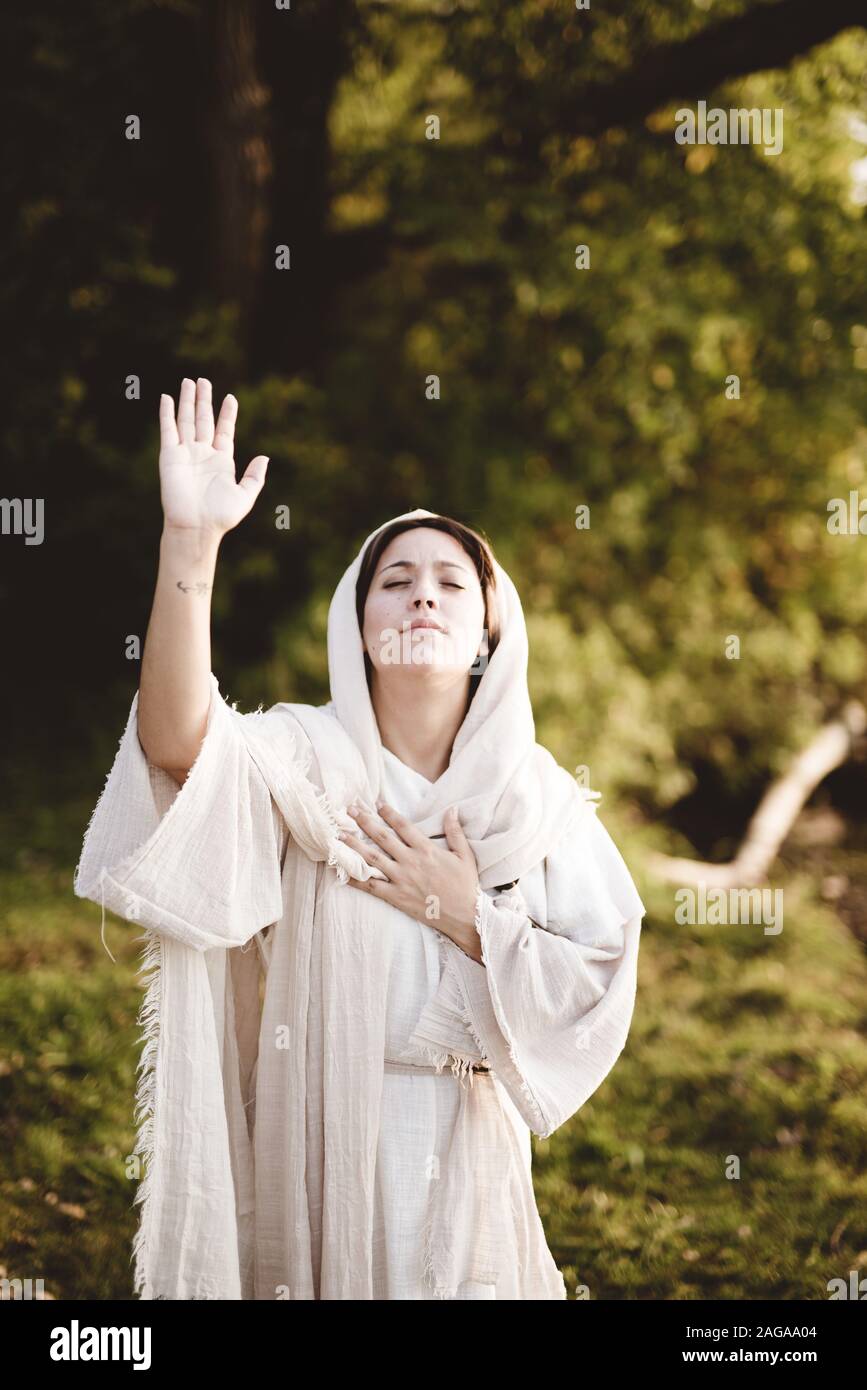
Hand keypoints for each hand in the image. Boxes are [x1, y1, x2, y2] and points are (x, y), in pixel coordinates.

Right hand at [158, 377, 268, 537]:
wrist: (196, 526)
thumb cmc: (221, 516)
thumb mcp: (245, 496)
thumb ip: (255, 476)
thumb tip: (265, 457)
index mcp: (222, 460)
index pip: (224, 430)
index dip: (227, 414)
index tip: (230, 398)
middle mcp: (203, 453)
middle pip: (204, 420)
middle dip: (204, 400)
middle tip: (203, 380)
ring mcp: (186, 453)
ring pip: (187, 420)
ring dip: (187, 401)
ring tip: (189, 381)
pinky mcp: (170, 455)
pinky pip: (168, 430)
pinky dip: (167, 413)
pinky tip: (167, 398)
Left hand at [339, 802, 482, 961]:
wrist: (465, 916)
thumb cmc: (466, 886)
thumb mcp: (465, 855)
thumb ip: (455, 831)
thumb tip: (453, 809)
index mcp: (426, 850)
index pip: (403, 826)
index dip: (388, 813)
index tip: (377, 803)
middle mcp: (411, 862)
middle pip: (382, 838)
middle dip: (365, 822)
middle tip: (350, 810)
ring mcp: (401, 880)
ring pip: (373, 859)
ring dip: (355, 845)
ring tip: (340, 835)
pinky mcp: (396, 897)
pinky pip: (372, 887)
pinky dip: (357, 879)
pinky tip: (343, 872)